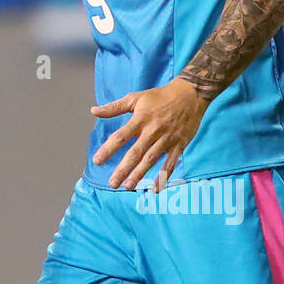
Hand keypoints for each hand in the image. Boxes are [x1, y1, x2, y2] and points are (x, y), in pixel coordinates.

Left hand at [91, 77, 208, 190]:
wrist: (190, 94)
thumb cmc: (159, 96)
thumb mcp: (135, 98)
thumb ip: (114, 107)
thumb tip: (93, 111)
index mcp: (140, 119)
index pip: (121, 136)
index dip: (108, 149)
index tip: (97, 161)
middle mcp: (153, 130)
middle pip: (136, 152)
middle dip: (123, 168)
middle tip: (112, 183)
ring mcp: (167, 139)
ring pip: (151, 159)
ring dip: (140, 174)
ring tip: (128, 186)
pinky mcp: (179, 145)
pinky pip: (170, 163)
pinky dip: (163, 176)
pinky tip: (155, 188)